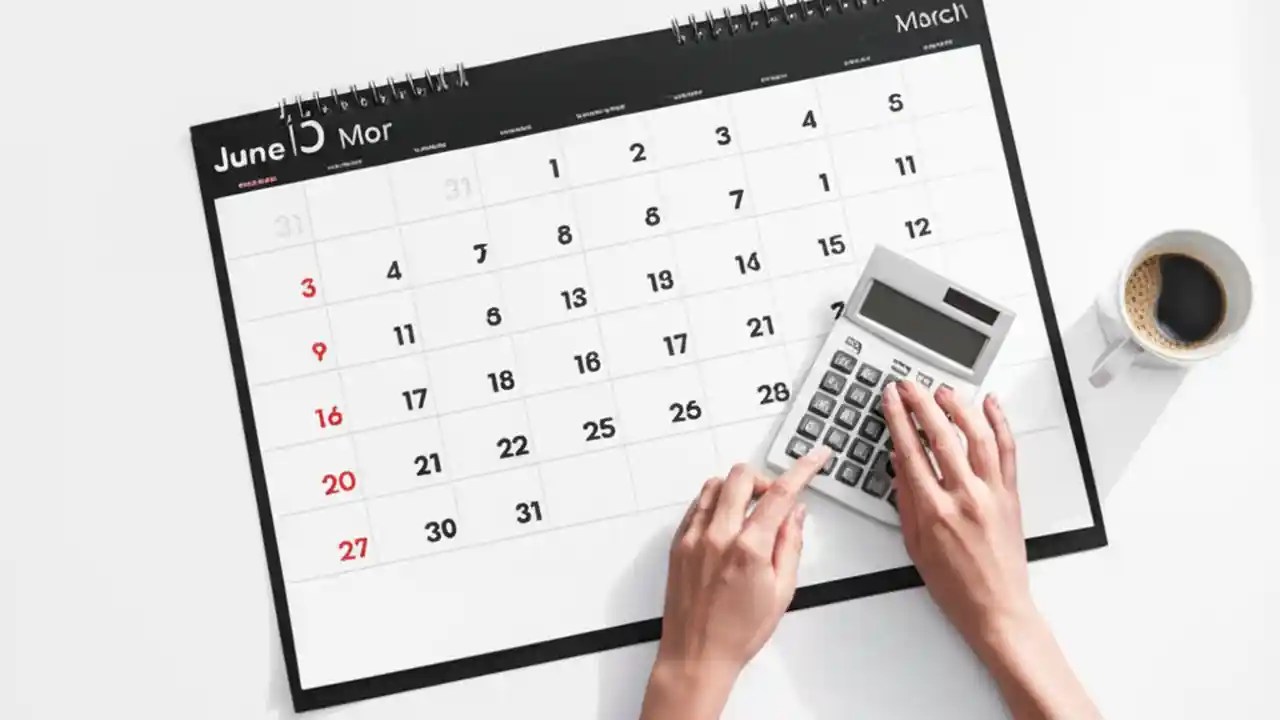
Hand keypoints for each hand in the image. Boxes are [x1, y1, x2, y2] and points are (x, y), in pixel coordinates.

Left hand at [640, 448, 830, 719]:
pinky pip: (696, 505)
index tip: (815, 456)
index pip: (780, 494)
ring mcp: (693, 538)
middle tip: (775, 499)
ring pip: (715, 485)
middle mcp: (717, 536)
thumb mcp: (781, 592)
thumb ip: (790, 545)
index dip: (802, 469)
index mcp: (748, 549)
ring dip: (737, 490)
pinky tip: (726, 524)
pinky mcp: (678, 543)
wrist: (697, 654)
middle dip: (764, 479)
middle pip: (741, 476)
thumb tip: (796, 513)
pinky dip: (715, 504)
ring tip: (750, 514)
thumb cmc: (737, 633)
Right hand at [883, 381, 1098, 718]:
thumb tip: (899, 464)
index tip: (891, 400)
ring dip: (959, 408)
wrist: (996, 607)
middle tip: (911, 386)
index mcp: (935, 511)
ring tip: (943, 391)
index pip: (911, 452)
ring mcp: (992, 494)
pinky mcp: (1012, 495)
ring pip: (976, 437)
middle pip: (941, 436)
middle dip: (922, 404)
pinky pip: (1008, 451)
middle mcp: (965, 497)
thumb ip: (906, 500)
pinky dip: (1000, 424)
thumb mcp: (914, 544)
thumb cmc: (955, 584)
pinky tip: (991, 405)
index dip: (898, 420)